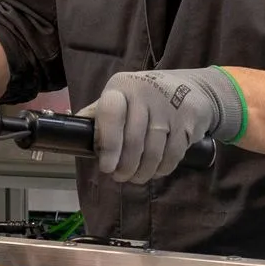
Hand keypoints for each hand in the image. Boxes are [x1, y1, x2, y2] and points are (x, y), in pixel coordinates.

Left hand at [82, 67, 242, 182]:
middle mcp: (145, 93)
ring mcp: (169, 106)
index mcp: (121, 87)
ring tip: (136, 178)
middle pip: (133, 139)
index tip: (106, 167)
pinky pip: (173, 154)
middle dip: (125, 166)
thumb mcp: (119, 97)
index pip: (110, 113)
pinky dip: (162, 169)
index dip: (108, 144)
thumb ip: (98, 114)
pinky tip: (155, 172)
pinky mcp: (189, 121)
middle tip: (120, 177)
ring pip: (153, 150)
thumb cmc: (145, 97)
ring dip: (143, 171)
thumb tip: (72, 135)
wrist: (192, 88)